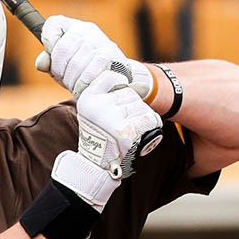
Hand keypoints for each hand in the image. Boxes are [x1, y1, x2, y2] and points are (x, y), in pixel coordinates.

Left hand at [35, 16, 152, 99]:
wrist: (120, 79)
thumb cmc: (86, 71)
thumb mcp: (64, 66)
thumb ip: (50, 62)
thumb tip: (42, 63)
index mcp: (75, 27)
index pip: (54, 24)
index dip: (49, 40)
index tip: (52, 54)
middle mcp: (87, 30)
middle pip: (61, 48)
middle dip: (60, 70)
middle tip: (66, 79)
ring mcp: (100, 42)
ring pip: (74, 62)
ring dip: (72, 79)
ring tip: (76, 85)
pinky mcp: (110, 57)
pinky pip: (88, 72)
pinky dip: (83, 85)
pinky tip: (84, 89)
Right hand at [51, 74, 163, 209]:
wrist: (96, 164)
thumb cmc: (99, 134)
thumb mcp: (93, 109)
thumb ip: (104, 91)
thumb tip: (125, 74)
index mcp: (88, 98)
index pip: (113, 77)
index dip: (121, 83)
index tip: (120, 93)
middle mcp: (98, 107)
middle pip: (131, 94)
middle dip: (133, 107)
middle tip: (122, 122)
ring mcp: (111, 119)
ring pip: (142, 107)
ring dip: (142, 118)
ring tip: (130, 130)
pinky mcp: (125, 133)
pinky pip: (150, 120)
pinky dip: (150, 127)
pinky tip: (139, 135)